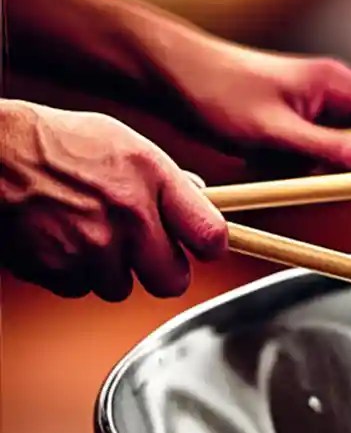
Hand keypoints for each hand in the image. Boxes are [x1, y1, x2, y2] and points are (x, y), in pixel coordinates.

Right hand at [0, 101, 226, 300]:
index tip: (204, 248)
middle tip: (146, 253)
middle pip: (172, 282)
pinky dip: (73, 272)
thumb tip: (201, 198)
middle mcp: (127, 219)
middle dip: (162, 272)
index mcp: (152, 182)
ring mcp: (92, 248)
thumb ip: (168, 179)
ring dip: (110, 270)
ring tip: (88, 233)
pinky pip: (80, 288)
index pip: (211, 236)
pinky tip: (61, 240)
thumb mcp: (126, 145)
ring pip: (120, 287)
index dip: (212, 247)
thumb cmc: (58, 144)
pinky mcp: (57, 269)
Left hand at [157, 35, 350, 172]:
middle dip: (347, 164)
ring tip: (266, 156)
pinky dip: (289, 165)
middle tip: (322, 175)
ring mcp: (311, 106)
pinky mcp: (291, 121)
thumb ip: (331, 148)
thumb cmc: (217, 91)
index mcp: (335, 83)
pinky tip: (257, 157)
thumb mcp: (275, 130)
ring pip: (334, 151)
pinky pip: (306, 154)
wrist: (168, 73)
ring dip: (309, 167)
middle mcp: (330, 91)